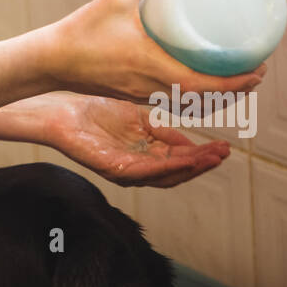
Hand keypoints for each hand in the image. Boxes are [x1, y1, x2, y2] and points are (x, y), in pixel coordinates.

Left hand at [26, 89, 230, 187]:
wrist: (61, 110)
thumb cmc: (93, 111)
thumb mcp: (136, 118)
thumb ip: (160, 129)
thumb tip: (189, 140)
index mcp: (144, 154)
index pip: (179, 159)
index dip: (202, 155)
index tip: (223, 148)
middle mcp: (138, 167)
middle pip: (177, 172)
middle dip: (203, 164)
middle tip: (224, 154)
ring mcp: (127, 170)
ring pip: (166, 176)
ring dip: (191, 168)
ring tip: (212, 159)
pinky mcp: (114, 169)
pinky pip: (146, 172)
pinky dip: (169, 168)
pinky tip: (186, 161)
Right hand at [43, 0, 267, 102]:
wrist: (49, 61)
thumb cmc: (81, 30)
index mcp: (152, 67)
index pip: (207, 86)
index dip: (239, 82)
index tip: (260, 68)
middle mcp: (152, 88)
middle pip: (208, 101)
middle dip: (238, 90)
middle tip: (257, 69)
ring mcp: (144, 95)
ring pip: (193, 104)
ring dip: (219, 95)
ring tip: (237, 77)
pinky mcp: (135, 95)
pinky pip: (176, 101)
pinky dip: (197, 95)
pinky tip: (200, 80)